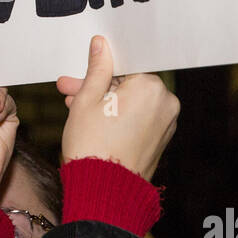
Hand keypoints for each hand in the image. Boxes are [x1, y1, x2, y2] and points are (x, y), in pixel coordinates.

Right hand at [56, 35, 178, 180]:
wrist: (104, 192)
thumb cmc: (93, 146)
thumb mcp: (87, 100)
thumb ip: (97, 69)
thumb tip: (102, 45)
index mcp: (150, 86)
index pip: (125, 65)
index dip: (100, 69)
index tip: (81, 75)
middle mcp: (165, 102)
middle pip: (127, 84)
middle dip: (98, 88)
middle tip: (71, 92)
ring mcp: (166, 123)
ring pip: (131, 102)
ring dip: (105, 103)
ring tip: (75, 110)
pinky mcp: (160, 140)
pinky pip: (138, 118)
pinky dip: (119, 117)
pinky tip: (94, 122)